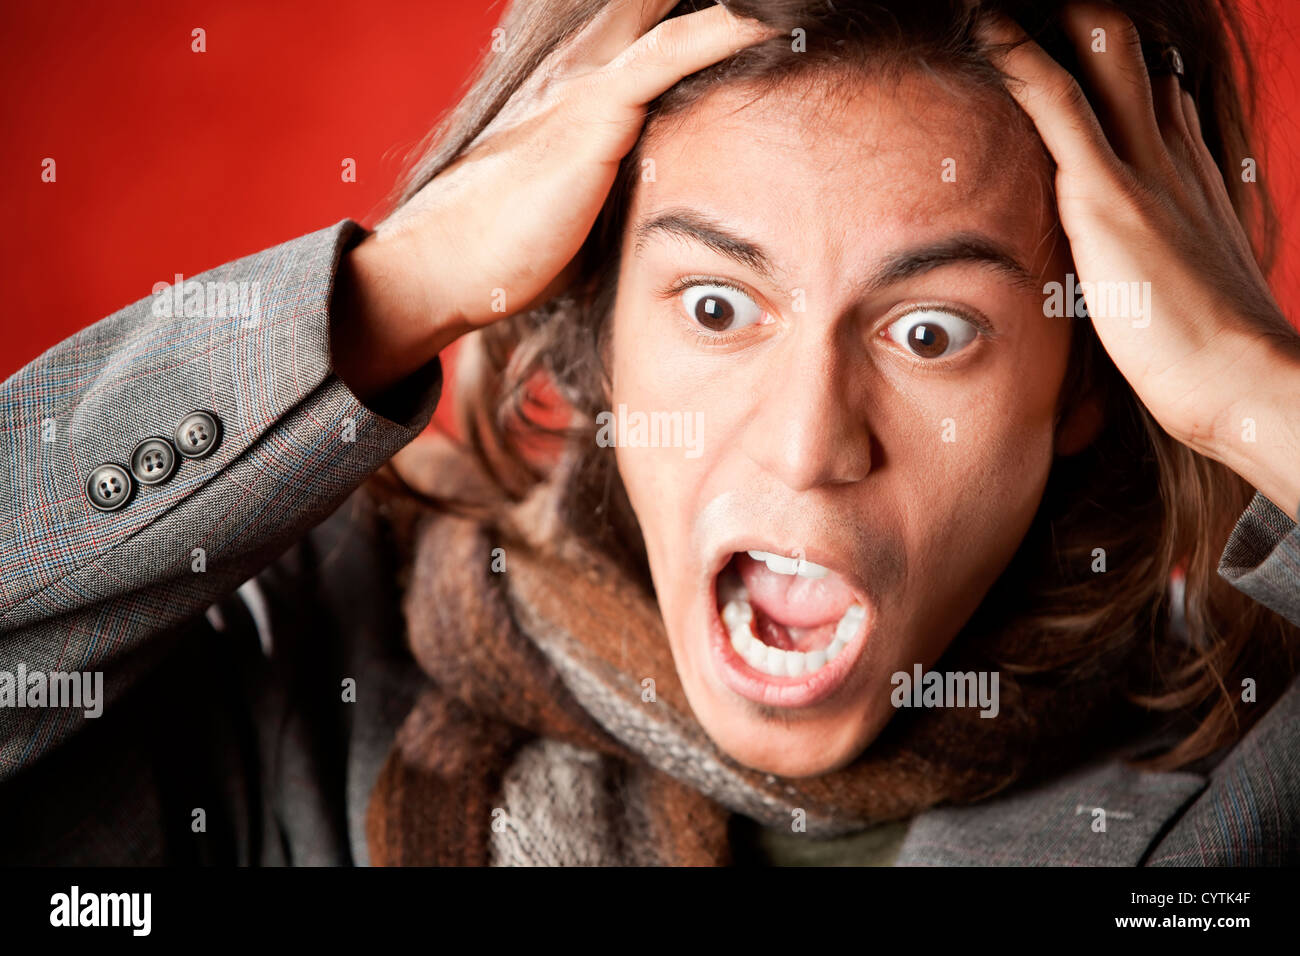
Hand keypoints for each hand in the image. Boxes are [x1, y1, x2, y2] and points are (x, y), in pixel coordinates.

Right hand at [331, 0, 779, 400]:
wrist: (443, 267)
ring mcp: (589, 85)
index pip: (659, 35)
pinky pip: (672, 53)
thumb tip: (671, 223)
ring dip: (739, 7)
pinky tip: (772, 15)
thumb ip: (630, 191)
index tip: (770, 17)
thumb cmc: (510, 250)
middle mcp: (587, 71)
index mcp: (587, 90)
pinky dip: (727, 29)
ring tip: (804, 0)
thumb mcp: (587, 213)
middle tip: (798, 1)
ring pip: (677, 19)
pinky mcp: (592, 113)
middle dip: (724, 4)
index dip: (709, 22)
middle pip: (663, 12)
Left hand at [980, 2, 1299, 516]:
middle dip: (1086, 28)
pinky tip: (989, 31)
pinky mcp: (1110, 194)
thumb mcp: (1172, 288)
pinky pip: (1060, 104)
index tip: (1066, 51)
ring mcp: (1143, 169)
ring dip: (1051, 28)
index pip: (1149, 96)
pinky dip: (1021, 62)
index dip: (1108, 71)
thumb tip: (1108, 269)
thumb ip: (1142, 264)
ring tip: (999, 9)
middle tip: (1038, 14)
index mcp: (1186, 175)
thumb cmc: (1201, 351)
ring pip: (1100, 60)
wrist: (1238, 379)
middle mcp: (1170, 155)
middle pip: (1128, 59)